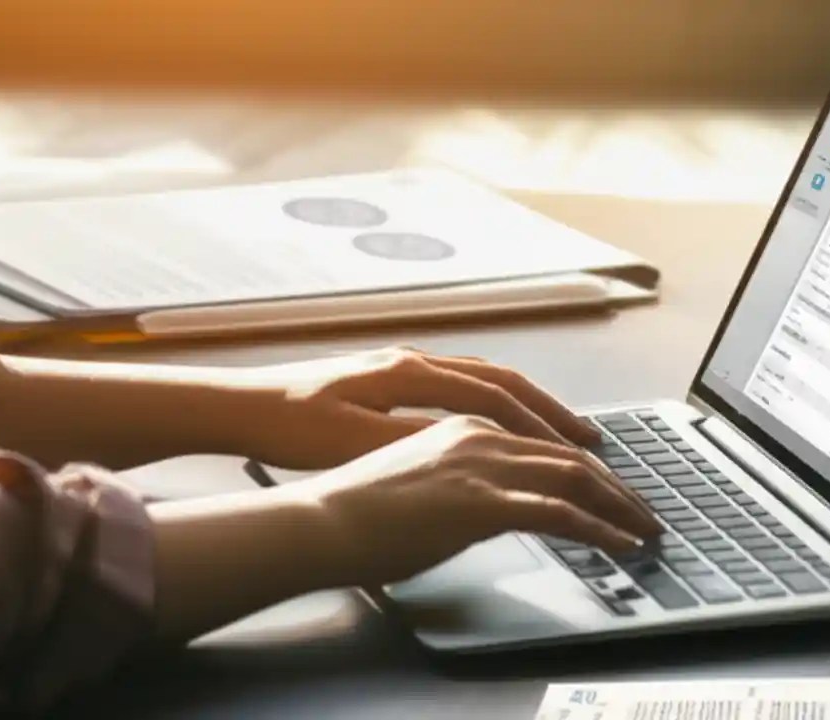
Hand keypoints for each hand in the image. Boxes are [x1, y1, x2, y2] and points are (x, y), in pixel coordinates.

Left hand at [241, 347, 599, 469]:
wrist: (242, 405)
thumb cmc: (290, 424)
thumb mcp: (353, 441)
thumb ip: (414, 439)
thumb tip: (470, 443)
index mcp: (408, 372)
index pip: (493, 394)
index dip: (538, 422)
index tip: (574, 446)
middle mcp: (412, 360)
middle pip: (499, 378)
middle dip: (547, 409)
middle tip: (587, 436)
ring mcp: (402, 365)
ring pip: (482, 378)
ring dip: (524, 404)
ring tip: (556, 429)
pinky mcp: (389, 379)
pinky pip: (461, 385)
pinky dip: (494, 403)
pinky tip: (500, 422)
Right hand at [285, 415, 662, 586]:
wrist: (320, 520)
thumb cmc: (355, 510)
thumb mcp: (418, 484)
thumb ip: (457, 485)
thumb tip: (480, 507)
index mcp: (463, 427)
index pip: (541, 444)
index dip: (584, 467)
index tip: (609, 488)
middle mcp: (480, 435)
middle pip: (568, 456)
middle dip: (614, 485)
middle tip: (642, 510)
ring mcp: (484, 464)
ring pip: (574, 477)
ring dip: (618, 505)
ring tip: (644, 529)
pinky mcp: (484, 501)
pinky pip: (560, 513)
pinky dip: (600, 528)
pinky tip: (620, 544)